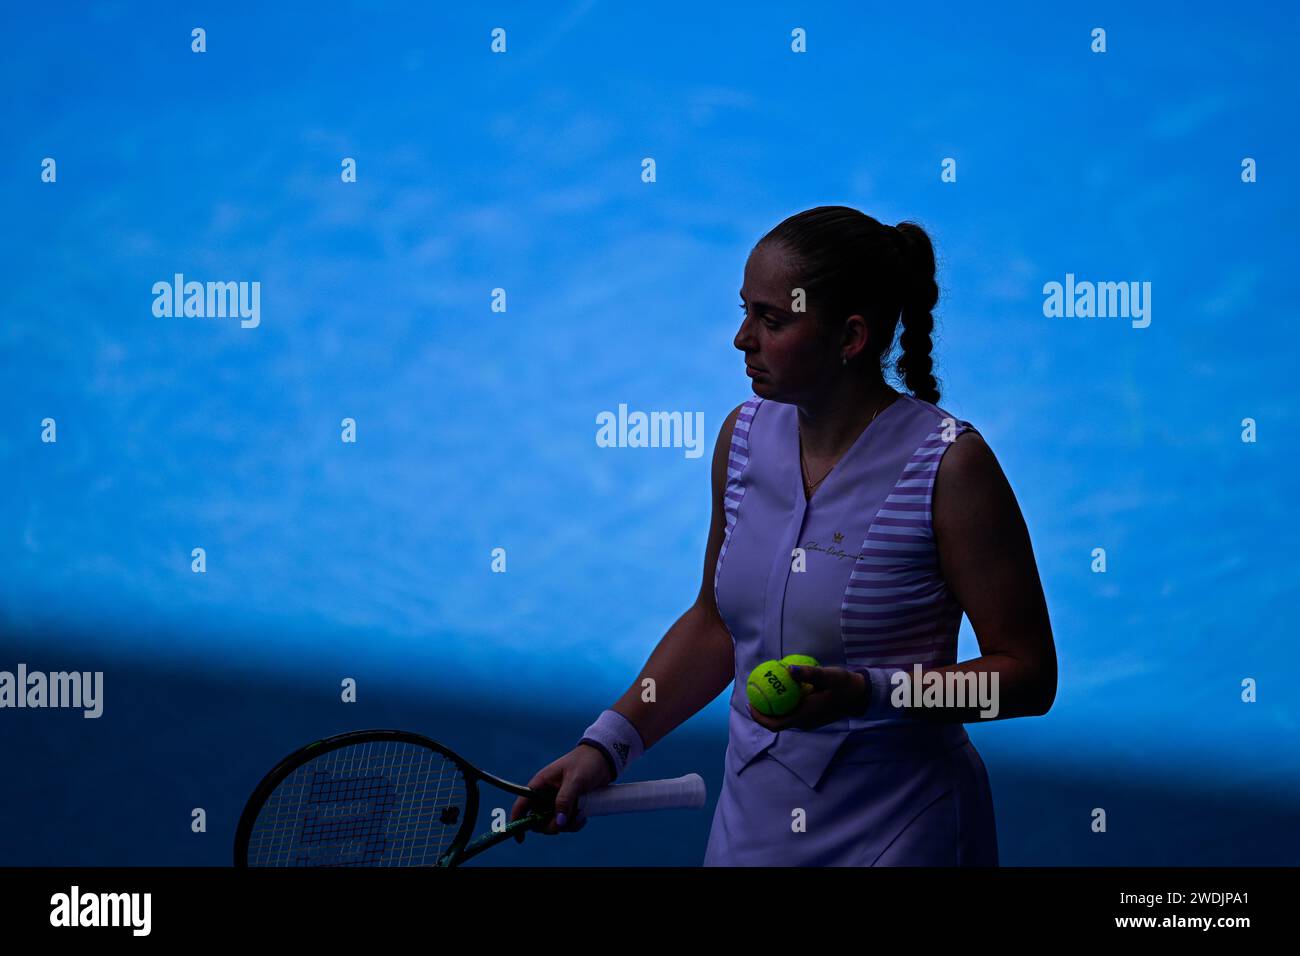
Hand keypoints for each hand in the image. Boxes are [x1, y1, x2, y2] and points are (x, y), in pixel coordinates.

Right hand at [508, 744, 613, 839]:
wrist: (604, 758)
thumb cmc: (586, 763)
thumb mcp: (575, 780)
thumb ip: (565, 801)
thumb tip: (559, 823)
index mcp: (540, 784)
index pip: (522, 805)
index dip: (517, 821)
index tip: (521, 839)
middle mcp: (546, 794)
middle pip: (538, 820)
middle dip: (551, 825)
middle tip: (564, 823)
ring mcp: (558, 801)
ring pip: (554, 823)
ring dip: (566, 825)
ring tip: (581, 815)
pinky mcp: (570, 805)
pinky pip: (567, 822)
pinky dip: (574, 823)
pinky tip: (584, 815)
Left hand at [747, 664, 869, 731]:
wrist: (861, 695)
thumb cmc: (845, 685)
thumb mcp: (829, 676)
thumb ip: (810, 673)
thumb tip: (789, 669)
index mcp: (805, 716)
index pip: (776, 724)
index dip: (760, 717)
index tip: (750, 704)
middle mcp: (805, 722)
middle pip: (777, 722)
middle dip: (762, 711)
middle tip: (753, 695)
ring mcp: (809, 721)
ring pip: (785, 718)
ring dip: (773, 709)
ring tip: (764, 691)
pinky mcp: (813, 716)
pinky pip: (792, 713)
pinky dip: (783, 705)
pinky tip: (782, 691)